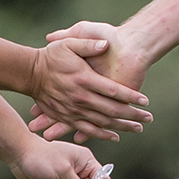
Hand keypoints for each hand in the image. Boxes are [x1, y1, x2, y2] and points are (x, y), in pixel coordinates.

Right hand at [27, 37, 150, 142]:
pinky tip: (115, 136)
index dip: (131, 97)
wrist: (30, 73)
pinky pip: (87, 129)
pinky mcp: (67, 117)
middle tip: (148, 119)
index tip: (145, 102)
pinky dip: (102, 134)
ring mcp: (74, 110)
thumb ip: (88, 43)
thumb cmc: (52, 55)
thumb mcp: (70, 42)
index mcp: (85, 78)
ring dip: (122, 126)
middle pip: (112, 110)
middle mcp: (81, 97)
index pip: (114, 91)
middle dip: (132, 115)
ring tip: (138, 128)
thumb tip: (106, 44)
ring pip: (103, 122)